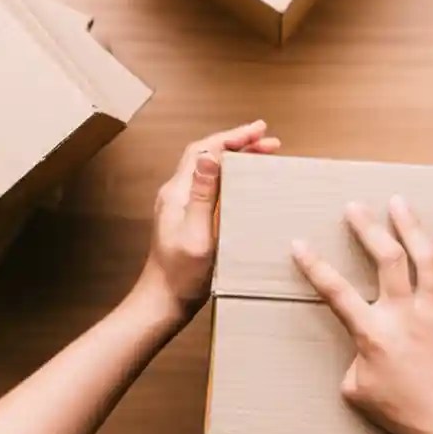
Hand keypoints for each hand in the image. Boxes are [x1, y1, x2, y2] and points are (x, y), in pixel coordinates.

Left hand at [139, 121, 280, 316]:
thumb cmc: (180, 276)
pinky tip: (247, 184)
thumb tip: (209, 156)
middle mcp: (177, 195)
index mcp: (177, 194)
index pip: (205, 151)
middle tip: (268, 140)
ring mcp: (182, 207)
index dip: (232, 137)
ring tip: (263, 154)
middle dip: (239, 144)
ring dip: (237, 159)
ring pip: (211, 171)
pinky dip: (232, 178)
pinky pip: (212, 187)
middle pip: (209, 156)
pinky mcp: (189, 219)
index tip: (258, 130)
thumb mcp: (196, 234)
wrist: (163, 302)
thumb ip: (202, 195)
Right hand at [291, 196, 432, 433]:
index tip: (299, 243)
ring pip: (425, 257)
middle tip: (354, 207)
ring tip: (398, 202)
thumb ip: (354, 360)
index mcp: (374, 334)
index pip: (335, 291)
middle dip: (367, 227)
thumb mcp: (358, 393)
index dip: (313, 265)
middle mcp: (405, 315)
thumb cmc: (405, 415)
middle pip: (386, 258)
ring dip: (411, 225)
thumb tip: (362, 347)